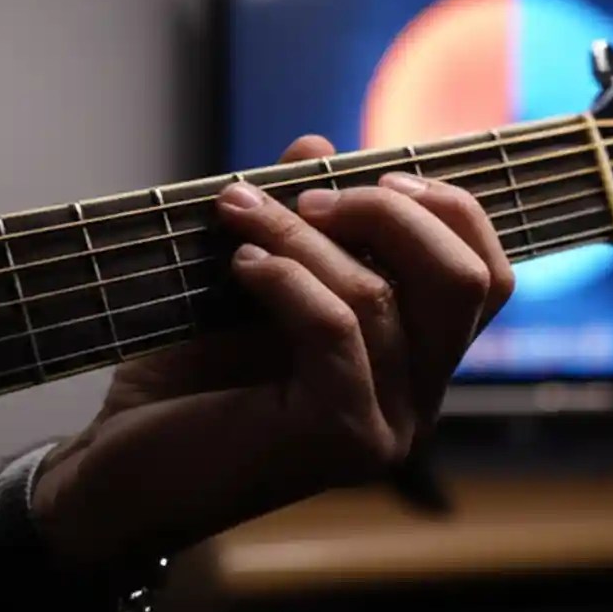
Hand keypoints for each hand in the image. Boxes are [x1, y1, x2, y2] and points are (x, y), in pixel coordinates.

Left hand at [31, 136, 514, 566]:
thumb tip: (317, 144)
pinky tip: (239, 267)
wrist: (125, 467)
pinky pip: (336, 328)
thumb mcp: (253, 283)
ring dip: (302, 236)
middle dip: (389, 214)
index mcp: (415, 362)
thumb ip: (297, 222)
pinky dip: (287, 278)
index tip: (376, 177)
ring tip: (238, 215)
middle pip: (466, 281)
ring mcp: (388, 426)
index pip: (487, 279)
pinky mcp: (342, 439)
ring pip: (381, 295)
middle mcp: (418, 400)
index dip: (449, 211)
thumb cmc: (189, 380)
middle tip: (308, 197)